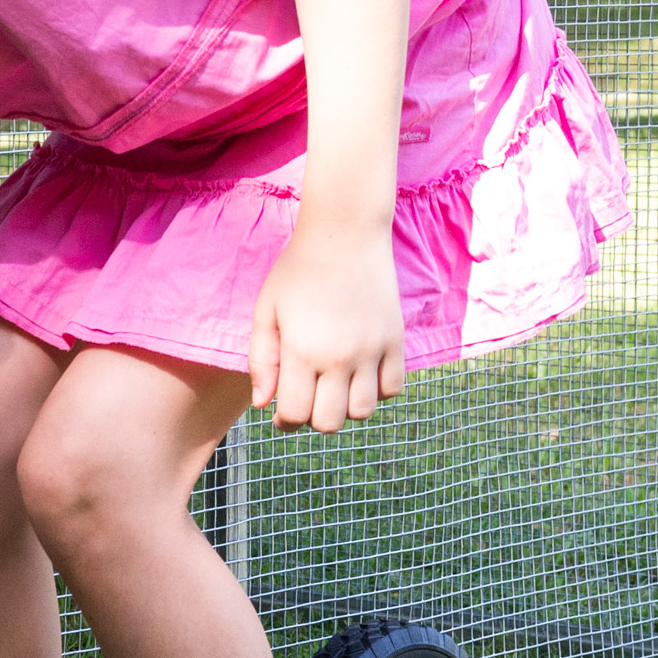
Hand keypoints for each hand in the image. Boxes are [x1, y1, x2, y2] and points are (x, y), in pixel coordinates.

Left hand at [246, 223, 406, 432]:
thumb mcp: (266, 311)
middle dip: (313, 417)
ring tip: (335, 387)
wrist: (344, 234)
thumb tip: (264, 404)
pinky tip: (361, 375)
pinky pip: (393, 389)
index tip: (283, 411)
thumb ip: (262, 360)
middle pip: (330, 423)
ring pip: (363, 412)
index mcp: (302, 352)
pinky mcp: (395, 341)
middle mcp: (339, 358)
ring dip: (346, 408)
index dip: (285, 420)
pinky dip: (377, 392)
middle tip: (308, 397)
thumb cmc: (297, 270)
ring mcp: (372, 351)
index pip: (296, 415)